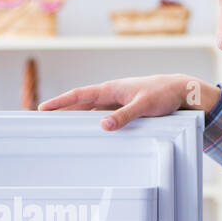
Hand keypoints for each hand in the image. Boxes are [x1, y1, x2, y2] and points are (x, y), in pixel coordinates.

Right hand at [37, 74, 217, 129]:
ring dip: (73, 116)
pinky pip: (100, 115)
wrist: (180, 91)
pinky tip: (86, 131)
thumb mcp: (144, 106)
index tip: (42, 108)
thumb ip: (124, 116)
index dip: (59, 102)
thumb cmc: (163, 95)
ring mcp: (115, 101)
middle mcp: (110, 94)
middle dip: (60, 109)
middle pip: (79, 102)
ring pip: (88, 109)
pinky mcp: (123, 108)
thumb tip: (102, 126)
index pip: (79, 95)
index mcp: (110, 89)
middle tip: (41, 118)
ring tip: (56, 126)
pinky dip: (89, 121)